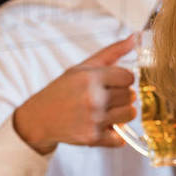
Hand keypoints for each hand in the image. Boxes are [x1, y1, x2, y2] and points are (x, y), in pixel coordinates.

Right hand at [12, 37, 137, 154]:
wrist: (39, 118)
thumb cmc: (63, 90)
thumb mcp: (83, 67)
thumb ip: (112, 52)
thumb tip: (136, 37)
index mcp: (90, 77)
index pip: (129, 77)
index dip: (123, 80)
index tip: (113, 83)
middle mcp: (92, 98)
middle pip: (131, 96)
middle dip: (122, 96)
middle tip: (107, 98)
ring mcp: (93, 119)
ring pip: (130, 114)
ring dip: (122, 113)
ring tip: (108, 111)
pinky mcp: (92, 138)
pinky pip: (120, 137)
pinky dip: (115, 133)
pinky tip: (102, 125)